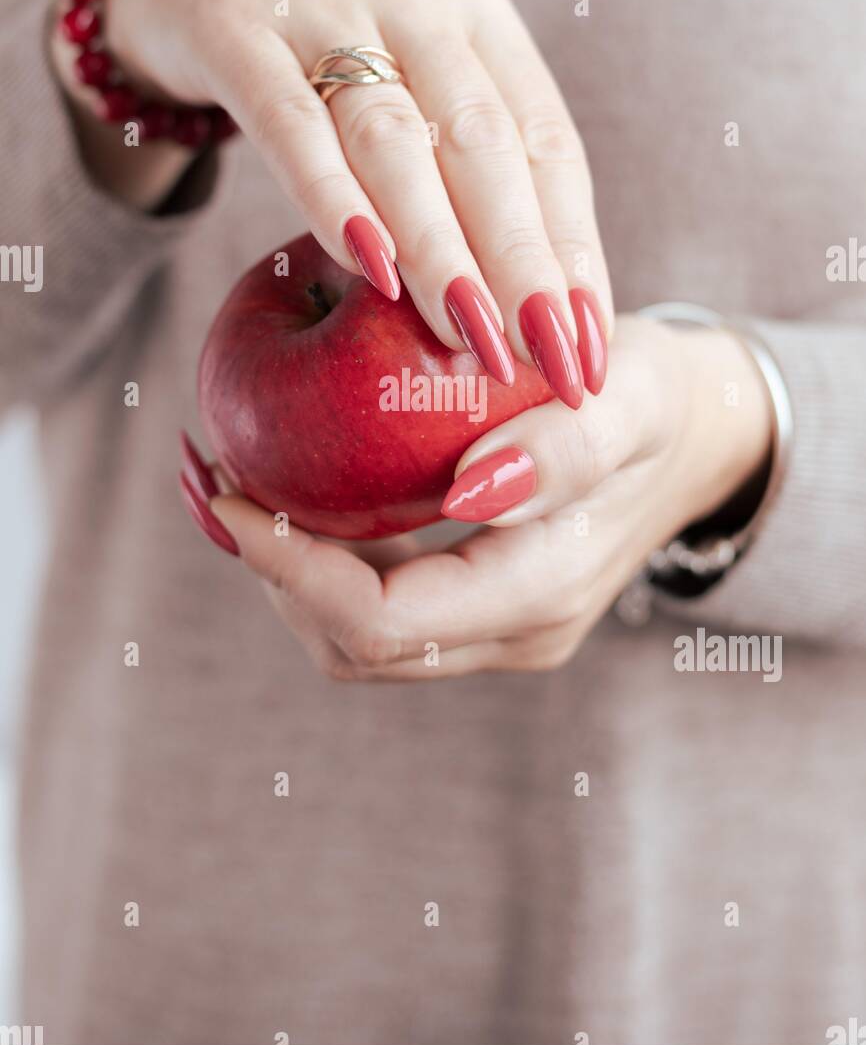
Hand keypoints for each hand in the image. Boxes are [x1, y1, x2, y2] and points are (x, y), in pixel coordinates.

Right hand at [55, 0, 610, 403]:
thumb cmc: (321, 60)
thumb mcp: (409, 88)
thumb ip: (461, 167)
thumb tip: (532, 307)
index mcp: (477, 13)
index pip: (546, 141)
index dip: (574, 246)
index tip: (589, 340)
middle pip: (482, 144)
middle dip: (523, 261)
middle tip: (549, 356)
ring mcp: (322, 3)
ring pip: (395, 139)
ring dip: (440, 248)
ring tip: (474, 335)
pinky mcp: (236, 28)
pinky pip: (290, 125)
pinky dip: (334, 199)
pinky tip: (373, 270)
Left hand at [184, 317, 771, 679]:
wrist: (696, 435)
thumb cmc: (657, 398)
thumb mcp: (626, 399)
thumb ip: (566, 449)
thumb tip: (469, 488)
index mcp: (537, 597)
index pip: (380, 623)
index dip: (288, 568)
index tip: (232, 491)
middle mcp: (512, 635)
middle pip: (352, 646)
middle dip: (271, 574)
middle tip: (215, 480)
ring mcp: (498, 632)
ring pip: (356, 639)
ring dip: (288, 574)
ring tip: (238, 485)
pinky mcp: (481, 608)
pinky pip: (380, 607)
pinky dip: (323, 563)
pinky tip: (294, 492)